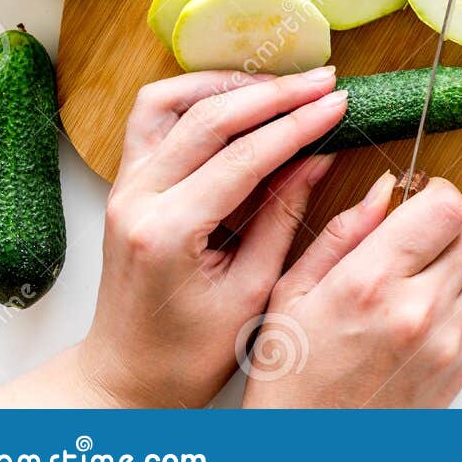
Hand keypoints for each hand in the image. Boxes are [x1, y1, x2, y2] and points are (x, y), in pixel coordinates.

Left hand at [75, 67, 346, 407]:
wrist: (127, 378)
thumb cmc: (188, 354)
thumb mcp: (252, 291)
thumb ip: (282, 217)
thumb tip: (317, 158)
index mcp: (166, 233)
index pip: (243, 157)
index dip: (297, 125)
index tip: (338, 104)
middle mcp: (135, 201)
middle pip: (207, 118)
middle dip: (273, 94)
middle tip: (323, 83)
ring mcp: (123, 188)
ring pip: (168, 102)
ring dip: (227, 85)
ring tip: (278, 87)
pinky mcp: (125, 184)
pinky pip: (153, 117)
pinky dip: (195, 97)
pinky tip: (235, 101)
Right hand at [241, 173, 461, 407]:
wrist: (309, 456)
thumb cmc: (290, 380)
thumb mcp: (292, 295)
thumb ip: (343, 234)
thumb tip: (382, 191)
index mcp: (371, 285)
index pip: (447, 208)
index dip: (436, 191)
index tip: (417, 196)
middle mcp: (418, 312)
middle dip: (447, 222)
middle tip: (415, 234)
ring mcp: (445, 342)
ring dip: (453, 260)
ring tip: (408, 280)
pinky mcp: (458, 367)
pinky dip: (450, 302)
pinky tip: (407, 320)